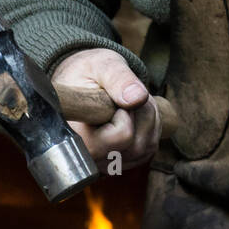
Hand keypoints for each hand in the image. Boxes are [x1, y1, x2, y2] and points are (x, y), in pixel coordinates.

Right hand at [52, 48, 160, 167]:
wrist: (79, 84)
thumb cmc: (87, 73)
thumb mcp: (101, 65)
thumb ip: (118, 78)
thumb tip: (138, 97)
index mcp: (79, 138)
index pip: (122, 135)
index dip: (126, 111)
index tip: (110, 98)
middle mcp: (92, 158)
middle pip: (138, 143)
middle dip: (141, 112)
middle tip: (124, 94)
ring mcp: (106, 164)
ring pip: (146, 147)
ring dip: (147, 118)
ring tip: (127, 100)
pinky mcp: (120, 163)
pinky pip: (148, 150)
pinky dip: (148, 128)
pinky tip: (131, 114)